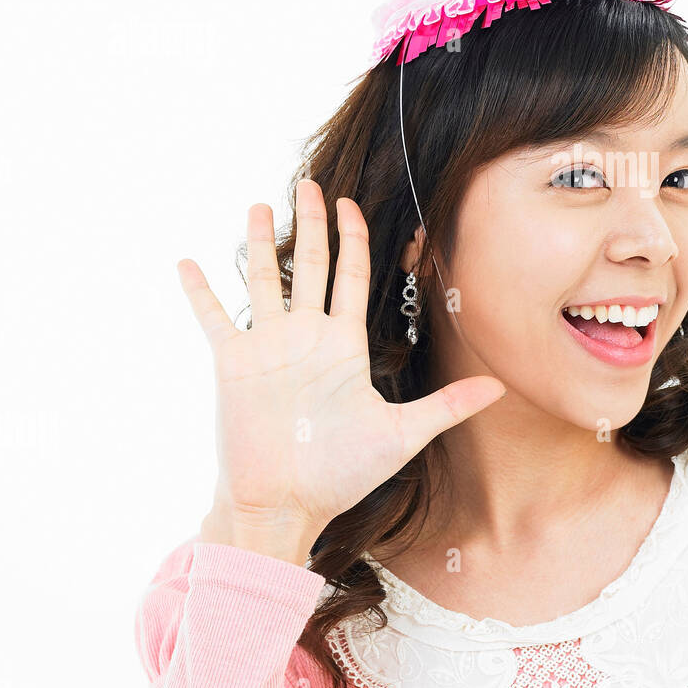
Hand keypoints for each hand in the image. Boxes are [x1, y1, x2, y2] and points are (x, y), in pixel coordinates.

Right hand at [178, 179, 504, 549]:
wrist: (286, 505)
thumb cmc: (342, 473)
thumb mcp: (401, 432)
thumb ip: (447, 405)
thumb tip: (500, 388)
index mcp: (343, 344)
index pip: (352, 275)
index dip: (353, 238)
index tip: (351, 203)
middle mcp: (306, 337)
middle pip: (311, 265)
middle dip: (312, 223)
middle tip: (310, 182)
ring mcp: (268, 347)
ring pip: (263, 280)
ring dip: (260, 243)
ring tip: (259, 206)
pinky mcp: (232, 364)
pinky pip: (213, 318)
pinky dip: (199, 291)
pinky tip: (187, 261)